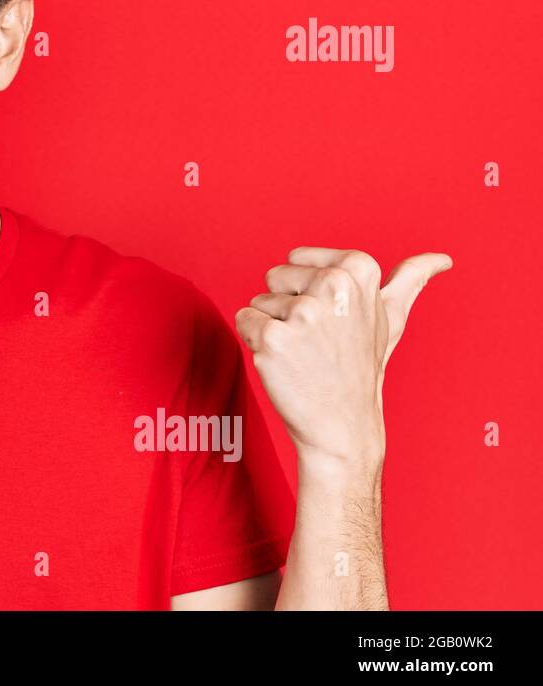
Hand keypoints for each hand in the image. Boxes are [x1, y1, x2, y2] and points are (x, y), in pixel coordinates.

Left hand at [235, 247, 451, 468]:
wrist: (343, 426)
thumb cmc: (361, 368)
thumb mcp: (391, 318)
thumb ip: (410, 281)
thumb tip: (442, 259)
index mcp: (360, 269)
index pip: (296, 259)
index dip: (307, 291)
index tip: (332, 319)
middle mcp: (334, 284)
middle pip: (275, 277)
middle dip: (288, 307)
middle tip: (318, 341)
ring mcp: (304, 312)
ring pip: (259, 302)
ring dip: (274, 328)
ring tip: (305, 354)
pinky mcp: (274, 337)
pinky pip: (244, 320)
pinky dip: (255, 342)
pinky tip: (284, 364)